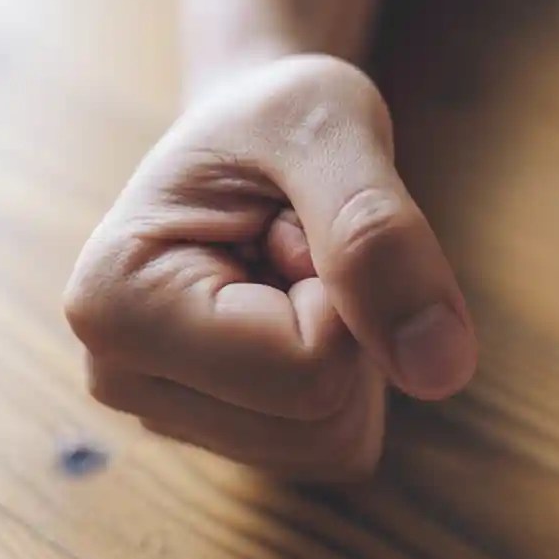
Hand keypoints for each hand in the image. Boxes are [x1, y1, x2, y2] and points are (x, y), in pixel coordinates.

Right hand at [64, 55, 476, 478]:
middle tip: (293, 240)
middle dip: (348, 320)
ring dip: (351, 346)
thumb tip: (442, 371)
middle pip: (321, 420)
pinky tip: (293, 307)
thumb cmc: (275, 115)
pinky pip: (338, 443)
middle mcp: (120, 376)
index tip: (291, 218)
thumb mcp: (331, 126)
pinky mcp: (221, 430)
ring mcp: (171, 413)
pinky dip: (346, 373)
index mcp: (116, 303)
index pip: (307, 370)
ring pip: (335, 440)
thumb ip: (378, 234)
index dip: (345, 289)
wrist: (246, 134)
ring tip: (289, 267)